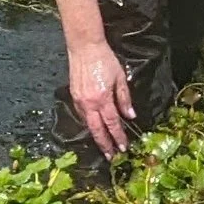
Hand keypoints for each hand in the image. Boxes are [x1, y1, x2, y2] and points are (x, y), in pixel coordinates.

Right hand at [68, 41, 135, 157]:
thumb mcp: (120, 77)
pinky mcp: (74, 96)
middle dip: (104, 144)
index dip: (118, 136)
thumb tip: (130, 115)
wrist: (84, 47)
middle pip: (97, 129)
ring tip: (103, 145)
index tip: (123, 147)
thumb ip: (124, 98)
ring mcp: (79, 100)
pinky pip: (81, 115)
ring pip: (88, 124)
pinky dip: (88, 123)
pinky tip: (94, 127)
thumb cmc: (105, 59)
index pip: (112, 123)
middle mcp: (89, 103)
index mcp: (102, 98)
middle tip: (110, 156)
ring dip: (96, 135)